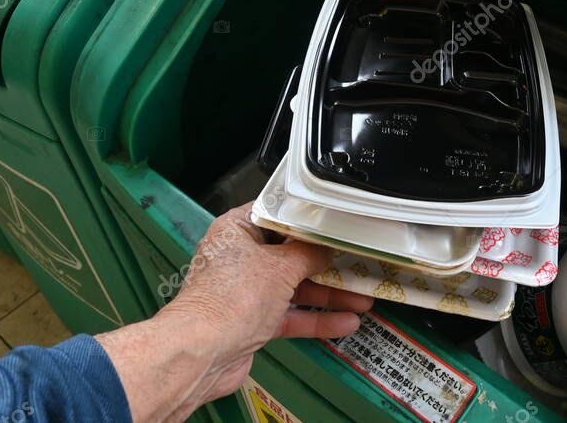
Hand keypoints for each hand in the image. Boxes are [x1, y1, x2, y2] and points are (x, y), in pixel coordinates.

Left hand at [96, 202, 371, 421]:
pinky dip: (316, 319)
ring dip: (328, 294)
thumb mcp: (280, 266)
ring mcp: (247, 291)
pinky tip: (346, 322)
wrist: (202, 352)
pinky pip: (290, 315)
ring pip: (294, 287)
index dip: (307, 218)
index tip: (337, 220)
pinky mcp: (253, 321)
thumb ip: (309, 253)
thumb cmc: (234, 296)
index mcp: (237, 230)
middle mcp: (240, 257)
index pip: (277, 214)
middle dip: (326, 262)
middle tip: (357, 261)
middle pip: (291, 254)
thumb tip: (328, 247)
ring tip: (363, 297)